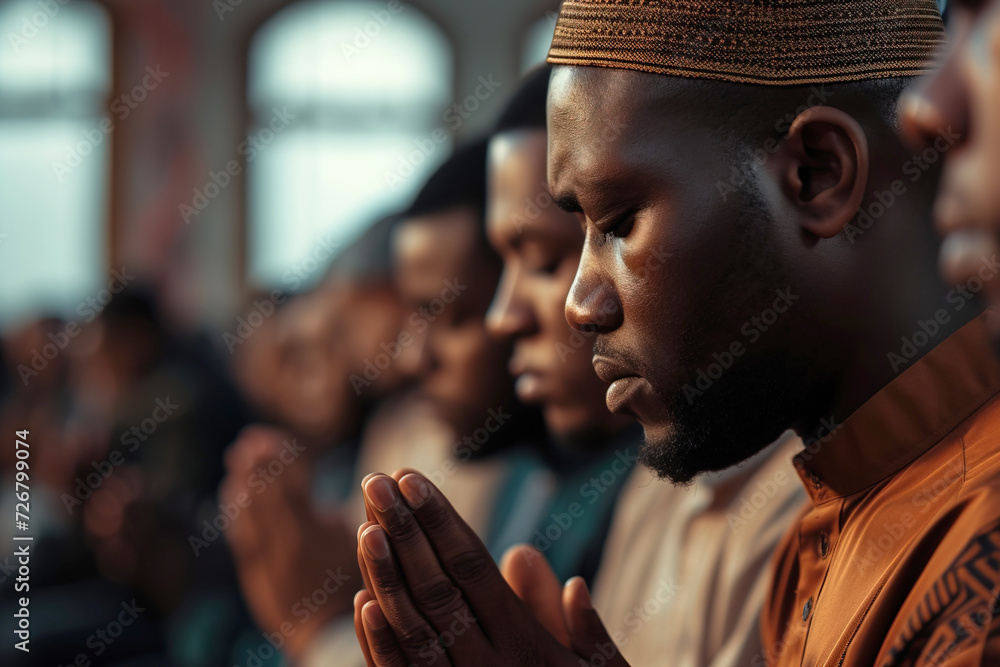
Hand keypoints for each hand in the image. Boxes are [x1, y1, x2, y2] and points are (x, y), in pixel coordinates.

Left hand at [222, 425, 357, 661]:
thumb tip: (329, 490)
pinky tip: (232, 492)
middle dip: (258, 463)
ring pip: (249, 512)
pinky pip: (241, 534)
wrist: (332, 636)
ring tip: (237, 458)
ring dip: (243, 481)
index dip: (280, 458)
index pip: (291, 483)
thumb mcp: (361, 545)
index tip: (272, 437)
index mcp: (317, 531)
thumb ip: (340, 515)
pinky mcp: (256, 573)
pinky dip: (235, 509)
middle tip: (250, 440)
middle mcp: (289, 543)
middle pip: (267, 493)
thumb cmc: (354, 585)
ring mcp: (269, 559)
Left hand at [351, 471, 629, 666]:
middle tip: (376, 481)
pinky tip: (360, 602)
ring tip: (364, 525)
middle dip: (403, 530)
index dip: (439, 520)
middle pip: (435, 586)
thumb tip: (528, 556)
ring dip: (382, 575)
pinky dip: (378, 642)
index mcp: (525, 644)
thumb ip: (576, 621)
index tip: (413, 479)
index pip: (471, 566)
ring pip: (411, 628)